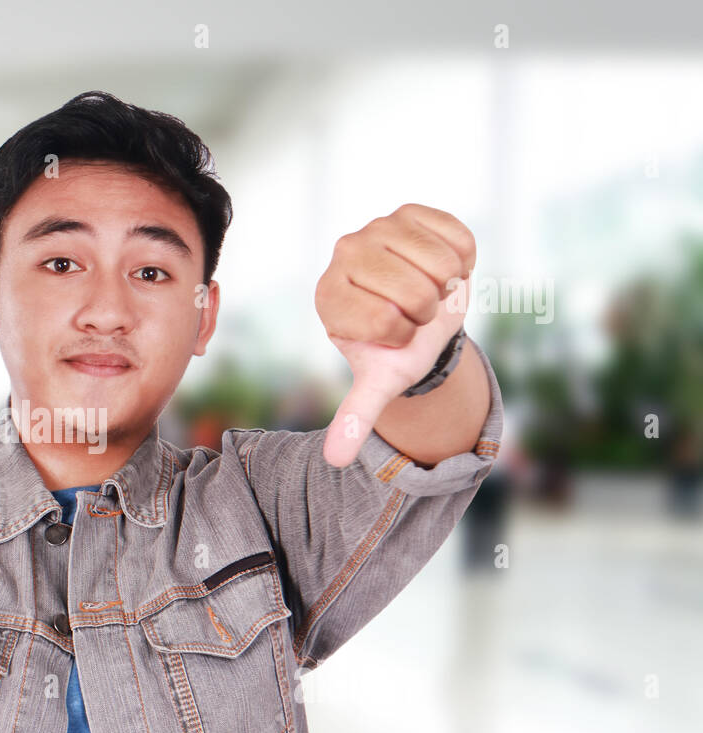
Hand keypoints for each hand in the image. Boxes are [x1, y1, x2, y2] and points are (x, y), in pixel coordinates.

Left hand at [313, 203, 475, 466]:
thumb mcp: (379, 379)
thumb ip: (356, 415)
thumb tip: (335, 460)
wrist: (420, 310)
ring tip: (429, 288)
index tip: (395, 333)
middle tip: (417, 311)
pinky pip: (459, 239)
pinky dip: (463, 260)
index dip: (405, 335)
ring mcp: (376, 226)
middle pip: (415, 292)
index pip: (386, 321)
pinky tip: (442, 265)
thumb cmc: (396, 346)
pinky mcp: (410, 211)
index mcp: (330, 296)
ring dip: (448, 285)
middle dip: (429, 312)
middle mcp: (344, 254)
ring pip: (441, 264)